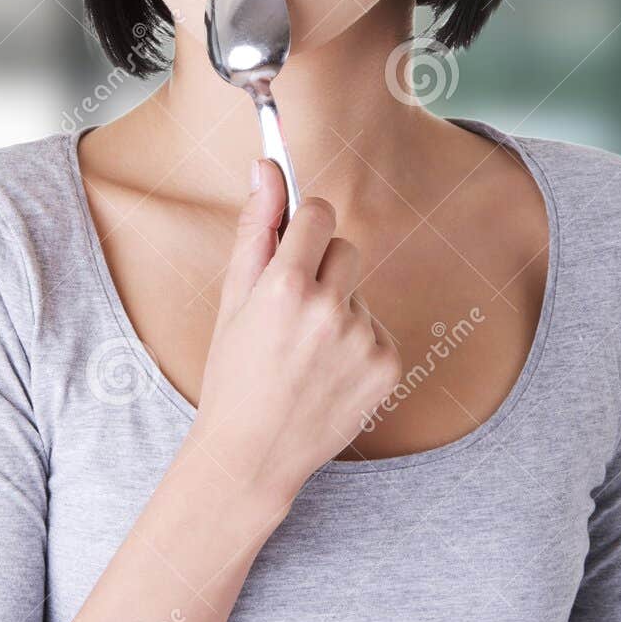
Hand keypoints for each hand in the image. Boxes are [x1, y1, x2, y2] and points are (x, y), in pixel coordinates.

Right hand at [186, 159, 401, 515]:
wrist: (252, 455)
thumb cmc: (233, 375)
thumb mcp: (233, 298)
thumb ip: (255, 227)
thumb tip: (267, 167)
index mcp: (286, 285)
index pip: (319, 213)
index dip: (305, 227)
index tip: (295, 244)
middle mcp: (330, 309)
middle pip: (345, 248)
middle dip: (322, 268)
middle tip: (290, 312)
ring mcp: (363, 339)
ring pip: (360, 293)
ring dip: (339, 309)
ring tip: (306, 353)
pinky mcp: (388, 365)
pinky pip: (377, 329)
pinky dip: (357, 344)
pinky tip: (327, 373)